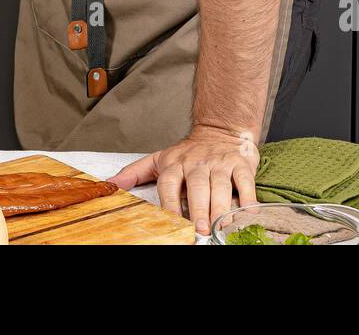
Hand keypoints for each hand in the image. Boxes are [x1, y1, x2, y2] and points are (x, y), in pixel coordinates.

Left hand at [108, 125, 258, 235]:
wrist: (220, 129)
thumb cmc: (187, 152)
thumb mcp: (158, 159)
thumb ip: (134, 172)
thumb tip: (110, 185)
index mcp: (175, 164)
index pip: (169, 184)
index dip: (170, 203)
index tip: (172, 222)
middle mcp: (197, 163)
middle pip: (197, 186)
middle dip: (198, 208)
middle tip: (199, 229)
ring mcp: (220, 163)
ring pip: (221, 186)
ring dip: (221, 208)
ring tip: (219, 226)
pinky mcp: (241, 164)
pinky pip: (246, 181)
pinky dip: (248, 197)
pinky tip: (247, 212)